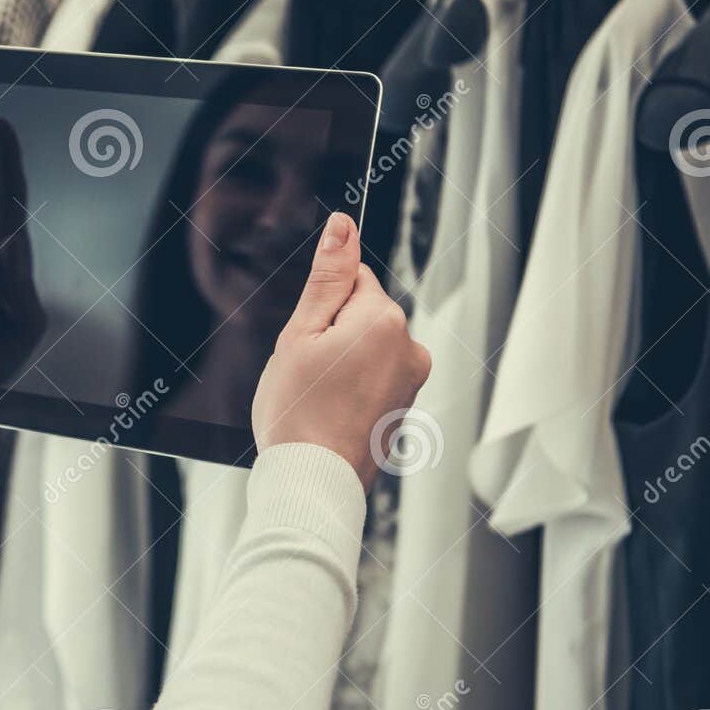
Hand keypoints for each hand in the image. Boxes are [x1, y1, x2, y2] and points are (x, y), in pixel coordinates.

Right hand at [251, 212, 431, 489]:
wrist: (311, 482)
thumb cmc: (298, 415)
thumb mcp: (299, 335)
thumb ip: (326, 278)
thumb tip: (342, 227)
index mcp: (384, 321)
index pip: (352, 279)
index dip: (320, 307)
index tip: (307, 340)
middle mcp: (409, 347)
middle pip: (362, 313)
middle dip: (332, 333)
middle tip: (306, 370)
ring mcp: (411, 380)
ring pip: (367, 347)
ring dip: (342, 361)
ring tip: (318, 396)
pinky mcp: (405, 405)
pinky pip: (374, 377)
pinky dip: (352, 387)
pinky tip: (330, 412)